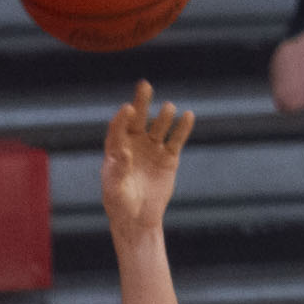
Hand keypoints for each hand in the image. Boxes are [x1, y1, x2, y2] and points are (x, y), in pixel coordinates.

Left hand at [100, 80, 194, 243]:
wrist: (139, 217)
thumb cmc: (120, 203)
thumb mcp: (114, 189)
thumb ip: (117, 170)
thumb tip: (123, 152)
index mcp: (116, 148)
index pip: (118, 127)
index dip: (122, 118)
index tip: (128, 109)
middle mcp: (134, 144)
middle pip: (138, 119)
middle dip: (141, 103)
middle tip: (145, 85)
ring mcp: (152, 149)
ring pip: (158, 127)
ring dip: (163, 117)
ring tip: (169, 107)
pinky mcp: (169, 158)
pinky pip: (176, 140)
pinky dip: (182, 128)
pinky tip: (188, 116)